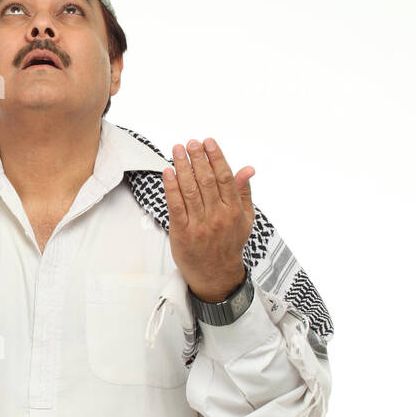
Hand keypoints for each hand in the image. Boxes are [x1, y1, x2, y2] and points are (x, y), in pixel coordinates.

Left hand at [162, 138, 254, 301]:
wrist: (215, 274)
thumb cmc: (229, 243)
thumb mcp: (244, 218)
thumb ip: (243, 192)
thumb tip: (248, 168)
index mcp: (234, 210)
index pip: (225, 178)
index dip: (216, 157)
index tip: (208, 142)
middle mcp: (218, 216)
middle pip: (206, 181)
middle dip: (197, 158)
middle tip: (190, 142)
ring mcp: (199, 225)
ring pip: (190, 190)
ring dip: (182, 167)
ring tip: (177, 150)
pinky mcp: (182, 232)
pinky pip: (175, 205)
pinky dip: (171, 187)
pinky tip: (168, 172)